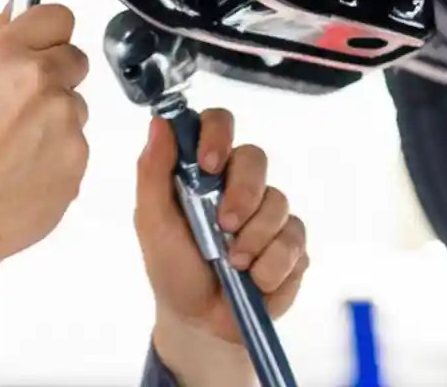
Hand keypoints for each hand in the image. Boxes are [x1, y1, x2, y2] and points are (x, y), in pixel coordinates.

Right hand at [0, 4, 89, 308]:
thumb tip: (15, 12)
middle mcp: (37, 79)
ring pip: (77, 103)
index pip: (57, 16)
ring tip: (19, 144)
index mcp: (2, 52)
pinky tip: (28, 166)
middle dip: (56, 76)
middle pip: (75, 58)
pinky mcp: (78, 153)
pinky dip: (60, 152)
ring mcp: (62, 117)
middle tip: (26, 105)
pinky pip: (78, 141)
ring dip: (58, 118)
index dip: (49, 34)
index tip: (44, 45)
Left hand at [135, 109, 307, 384]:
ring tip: (233, 264)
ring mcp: (268, 212)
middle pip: (256, 157)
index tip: (208, 163)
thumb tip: (159, 123)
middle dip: (242, 193)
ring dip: (252, 239)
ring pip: (278, 201)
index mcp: (202, 170)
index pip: (218, 124)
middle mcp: (238, 183)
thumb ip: (152, 172)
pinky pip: (294, 239)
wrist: (201, 322)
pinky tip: (254, 279)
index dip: (218, 134)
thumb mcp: (152, 222)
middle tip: (224, 225)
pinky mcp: (292, 243)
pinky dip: (271, 264)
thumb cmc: (173, 268)